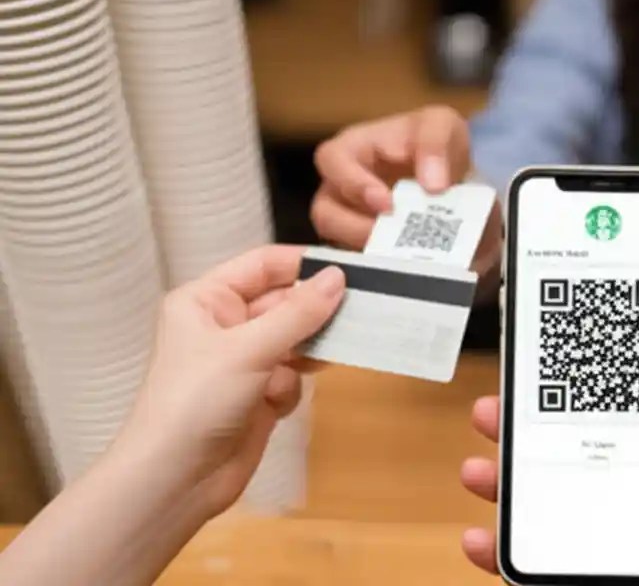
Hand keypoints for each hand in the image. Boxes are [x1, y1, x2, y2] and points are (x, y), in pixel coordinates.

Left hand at [115, 245, 344, 516]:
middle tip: (357, 313)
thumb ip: (298, 313)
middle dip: (313, 313)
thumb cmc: (198, 400)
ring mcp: (241, 362)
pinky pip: (291, 376)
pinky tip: (276, 403)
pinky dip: (290, 387)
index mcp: (206, 300)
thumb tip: (339, 276)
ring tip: (325, 357)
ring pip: (294, 340)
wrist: (174, 479)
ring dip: (306, 352)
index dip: (303, 264)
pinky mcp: (256, 395)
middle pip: (283, 303)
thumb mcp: (249, 349)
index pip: (263, 265)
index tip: (350, 270)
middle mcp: (223, 325)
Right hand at [310, 106, 501, 282]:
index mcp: (353, 150)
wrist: (460, 188)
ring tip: (400, 258)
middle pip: (324, 212)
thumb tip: (432, 185)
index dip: (352, 183)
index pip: (332, 160)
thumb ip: (436, 143)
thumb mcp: (443, 127)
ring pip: (336, 246)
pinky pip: (360, 269)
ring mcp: (349, 224)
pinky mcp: (365, 252)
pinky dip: (382, 274)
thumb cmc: (439, 147)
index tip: (386, 203)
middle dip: (356, 228)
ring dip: (366, 253)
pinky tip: (407, 276)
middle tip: (391, 239)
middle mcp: (340, 188)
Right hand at [457, 357, 638, 585]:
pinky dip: (499, 555)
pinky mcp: (585, 585)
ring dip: (501, 489)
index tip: (550, 377)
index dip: (583, 403)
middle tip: (492, 412)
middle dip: (524, 438)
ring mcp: (608, 554)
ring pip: (541, 513)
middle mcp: (636, 514)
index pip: (620, 431)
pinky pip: (532, 571)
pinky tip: (481, 540)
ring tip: (477, 471)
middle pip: (568, 465)